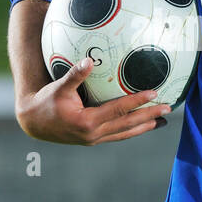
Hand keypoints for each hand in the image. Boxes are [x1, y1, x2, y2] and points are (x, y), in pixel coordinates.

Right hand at [15, 58, 171, 145]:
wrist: (34, 123)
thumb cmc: (46, 102)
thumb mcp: (58, 87)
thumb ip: (75, 75)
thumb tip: (88, 60)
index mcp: (87, 122)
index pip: (118, 110)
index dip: (137, 101)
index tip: (154, 93)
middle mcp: (93, 134)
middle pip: (128, 124)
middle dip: (149, 116)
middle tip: (167, 108)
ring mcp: (94, 139)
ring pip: (125, 133)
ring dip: (144, 126)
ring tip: (162, 121)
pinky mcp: (93, 140)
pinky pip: (118, 135)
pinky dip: (132, 130)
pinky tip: (143, 125)